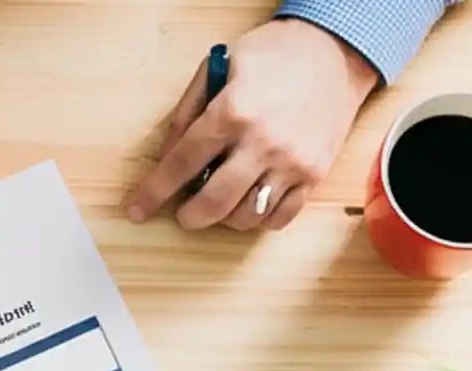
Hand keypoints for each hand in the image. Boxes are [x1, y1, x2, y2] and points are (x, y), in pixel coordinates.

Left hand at [126, 18, 378, 230]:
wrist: (333, 51)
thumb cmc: (272, 56)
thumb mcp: (218, 68)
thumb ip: (186, 114)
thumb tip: (166, 157)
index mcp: (233, 112)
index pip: (182, 164)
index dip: (154, 192)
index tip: (137, 211)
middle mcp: (263, 142)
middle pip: (213, 202)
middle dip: (189, 216)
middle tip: (183, 214)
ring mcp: (292, 163)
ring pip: (247, 216)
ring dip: (223, 218)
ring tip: (219, 201)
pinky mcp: (315, 175)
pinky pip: (280, 217)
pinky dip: (258, 219)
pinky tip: (249, 202)